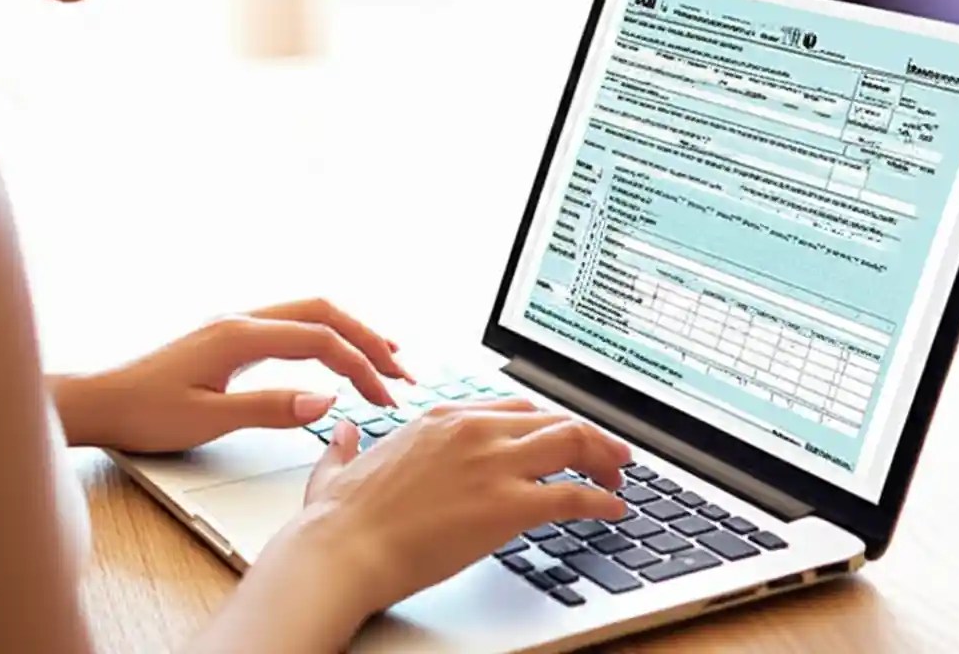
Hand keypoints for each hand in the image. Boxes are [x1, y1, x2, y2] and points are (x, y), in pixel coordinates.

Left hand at [52, 298, 412, 452]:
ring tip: (389, 357)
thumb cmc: (143, 413)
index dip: (361, 367)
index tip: (385, 398)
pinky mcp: (233, 338)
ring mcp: (238, 325)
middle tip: (403, 373)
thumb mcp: (207, 419)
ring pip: (312, 314)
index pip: (321, 340)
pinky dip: (329, 335)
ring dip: (353, 333)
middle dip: (370, 340)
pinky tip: (339, 354)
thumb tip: (326, 401)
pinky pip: (294, 325)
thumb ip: (269, 408)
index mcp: (241, 336)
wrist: (97, 403)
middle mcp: (243, 320)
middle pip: (325, 314)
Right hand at [282, 398, 631, 617]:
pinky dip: (601, 500)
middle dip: (588, 438)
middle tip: (608, 458)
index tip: (564, 441)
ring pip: (572, 441)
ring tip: (619, 478)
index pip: (518, 407)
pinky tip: (613, 510)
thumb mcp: (339, 467)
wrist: (342, 550)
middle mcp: (473, 430)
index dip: (550, 424)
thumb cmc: (340, 520)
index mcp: (442, 418)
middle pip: (553, 418)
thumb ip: (345, 448)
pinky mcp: (507, 504)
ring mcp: (493, 464)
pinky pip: (574, 494)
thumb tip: (339, 434)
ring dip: (603, 458)